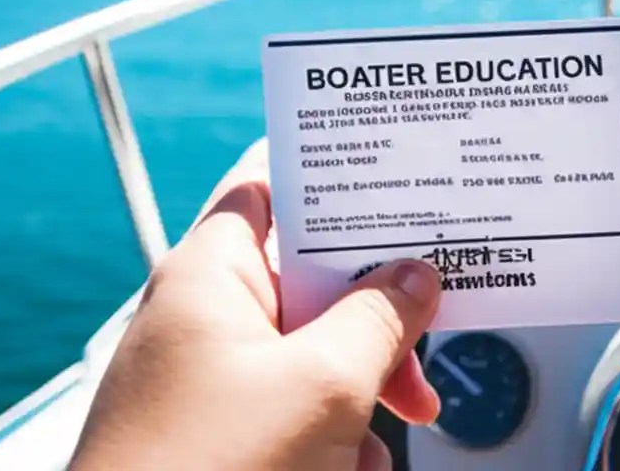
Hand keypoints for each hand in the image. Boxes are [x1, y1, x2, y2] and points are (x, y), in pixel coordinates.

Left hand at [70, 141, 442, 470]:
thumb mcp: (321, 387)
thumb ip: (378, 319)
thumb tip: (415, 276)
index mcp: (209, 275)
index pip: (269, 186)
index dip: (330, 178)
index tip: (393, 179)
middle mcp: (202, 318)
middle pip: (307, 281)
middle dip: (369, 319)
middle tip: (417, 343)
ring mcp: (205, 380)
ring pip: (308, 355)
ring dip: (355, 394)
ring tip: (368, 443)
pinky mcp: (214, 435)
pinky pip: (289, 412)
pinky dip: (326, 438)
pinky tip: (342, 470)